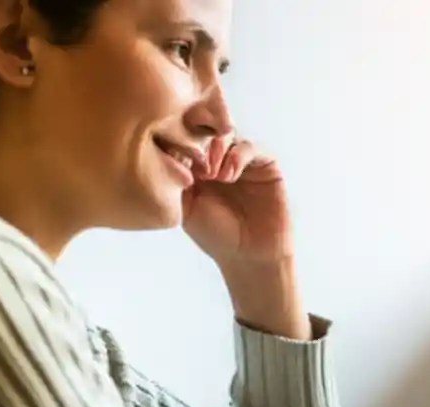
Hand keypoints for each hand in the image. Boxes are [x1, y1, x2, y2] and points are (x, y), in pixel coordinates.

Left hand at [182, 134, 292, 266]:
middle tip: (194, 164)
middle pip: (206, 128)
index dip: (177, 138)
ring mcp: (243, 160)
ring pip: (228, 133)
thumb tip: (164, 149)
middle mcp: (220, 158)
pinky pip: (250, 146)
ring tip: (211, 174)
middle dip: (197, 141)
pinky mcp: (266, 164)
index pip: (185, 136)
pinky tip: (229, 175)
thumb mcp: (184, 206)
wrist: (250, 255)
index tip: (172, 155)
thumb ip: (173, 178)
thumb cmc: (216, 235)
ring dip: (216, 149)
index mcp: (197, 165)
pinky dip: (237, 155)